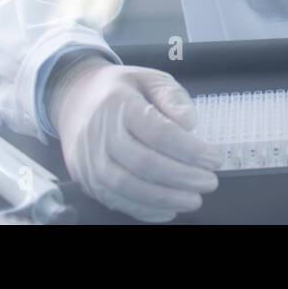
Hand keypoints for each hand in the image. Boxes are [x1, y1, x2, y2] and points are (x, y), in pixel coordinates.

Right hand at [47, 57, 220, 221]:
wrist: (73, 99)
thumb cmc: (120, 89)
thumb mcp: (150, 78)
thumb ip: (172, 97)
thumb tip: (190, 123)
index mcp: (119, 104)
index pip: (158, 131)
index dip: (190, 149)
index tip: (215, 159)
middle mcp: (99, 134)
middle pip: (143, 162)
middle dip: (182, 177)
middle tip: (210, 182)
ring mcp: (89, 160)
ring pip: (127, 186)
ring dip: (164, 198)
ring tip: (194, 199)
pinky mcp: (85, 179)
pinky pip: (114, 200)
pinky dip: (142, 209)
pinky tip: (168, 210)